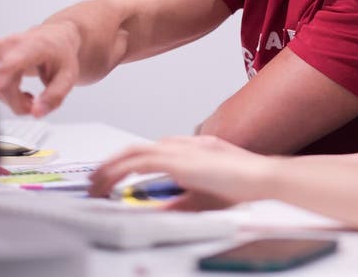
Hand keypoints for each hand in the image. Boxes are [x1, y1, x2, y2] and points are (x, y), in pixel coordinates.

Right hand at [0, 21, 81, 116]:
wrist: (56, 38)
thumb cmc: (61, 54)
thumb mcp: (69, 76)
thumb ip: (54, 96)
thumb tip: (36, 112)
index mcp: (31, 46)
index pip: (6, 67)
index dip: (6, 88)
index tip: (23, 100)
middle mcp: (9, 45)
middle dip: (15, 101)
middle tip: (34, 103)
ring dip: (9, 98)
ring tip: (28, 96)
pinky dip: (2, 92)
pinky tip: (17, 88)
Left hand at [88, 135, 273, 204]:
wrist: (262, 178)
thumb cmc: (242, 188)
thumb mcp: (202, 200)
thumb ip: (178, 202)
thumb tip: (155, 211)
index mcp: (192, 151)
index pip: (153, 152)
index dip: (129, 162)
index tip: (115, 176)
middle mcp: (184, 145)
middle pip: (138, 148)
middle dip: (113, 164)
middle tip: (95, 180)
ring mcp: (181, 150)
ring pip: (134, 152)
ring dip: (111, 168)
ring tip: (95, 184)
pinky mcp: (179, 161)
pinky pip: (141, 161)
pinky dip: (122, 170)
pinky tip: (110, 181)